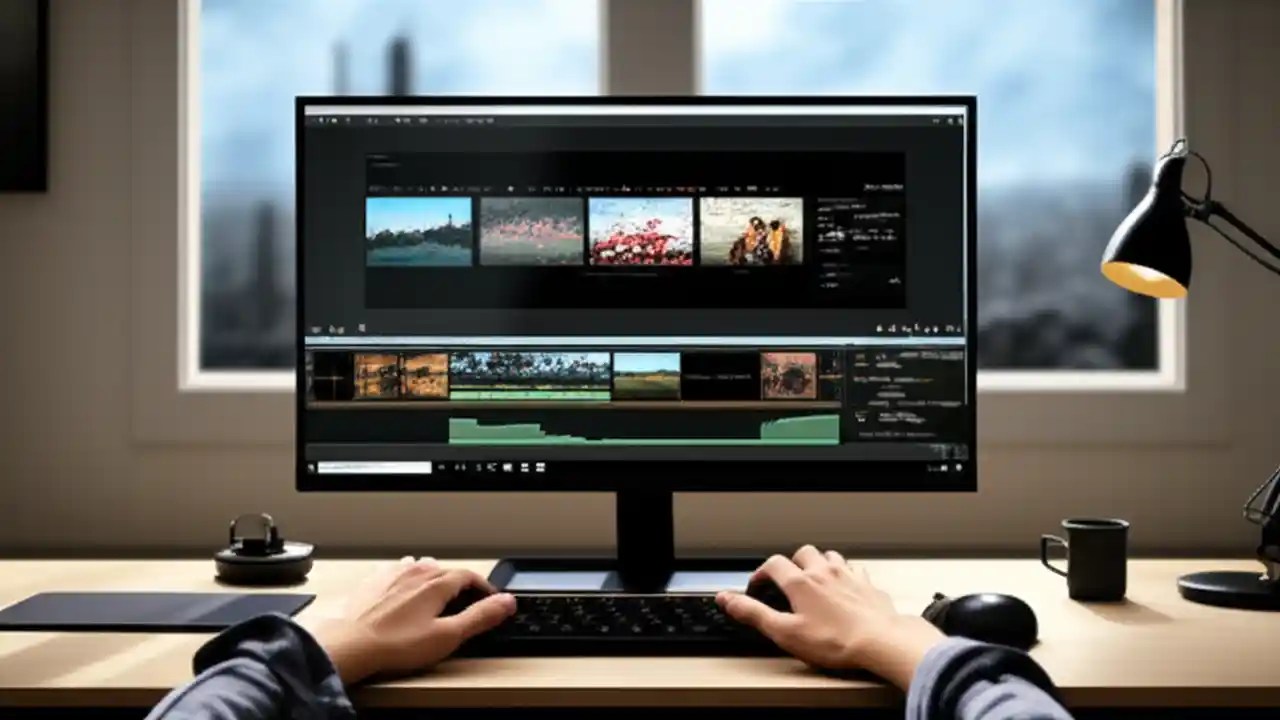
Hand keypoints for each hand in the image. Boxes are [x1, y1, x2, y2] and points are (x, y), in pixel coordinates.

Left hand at [306, 557, 515, 684]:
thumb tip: (507, 602)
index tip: (489, 597)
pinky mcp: (374, 581)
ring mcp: (392, 574)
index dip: (483, 586)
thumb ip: (479, 617)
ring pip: (421, 567)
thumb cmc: (396, 644)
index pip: (469, 576)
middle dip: (459, 583)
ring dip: (433, 577)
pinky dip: (407, 576)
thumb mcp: (447, 636)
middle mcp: (416, 571)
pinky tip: (404, 587)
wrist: (351, 644)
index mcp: (437, 583)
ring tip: (437, 591)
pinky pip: (397, 570)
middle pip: (446, 571)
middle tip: (465, 600)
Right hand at [716, 546, 943, 688]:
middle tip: (787, 579)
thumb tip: (727, 599)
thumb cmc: (835, 641)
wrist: (880, 642)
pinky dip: (845, 574)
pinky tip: (845, 586)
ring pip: (829, 556)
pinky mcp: (867, 585)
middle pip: (803, 553)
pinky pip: (854, 569)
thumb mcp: (785, 632)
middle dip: (791, 563)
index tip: (758, 584)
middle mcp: (824, 572)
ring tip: (815, 578)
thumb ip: (753, 613)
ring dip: (819, 563)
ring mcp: (848, 576)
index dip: (762, 572)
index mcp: (801, 583)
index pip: (774, 564)